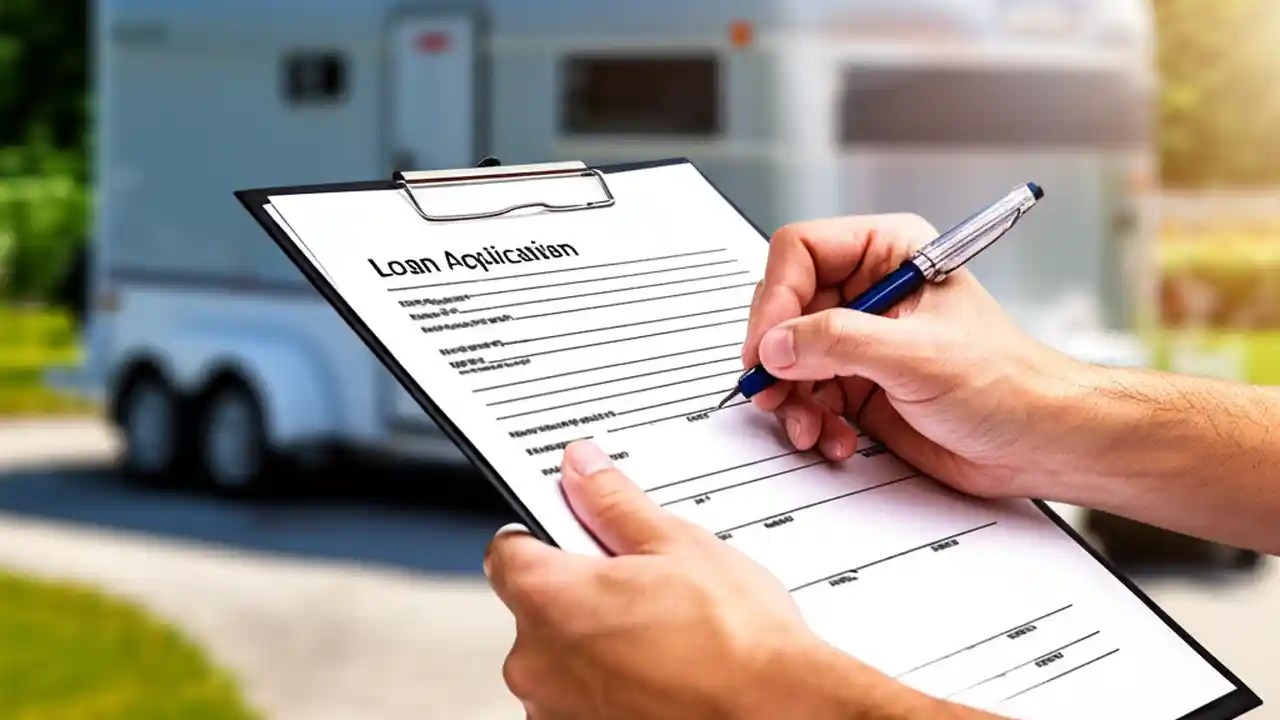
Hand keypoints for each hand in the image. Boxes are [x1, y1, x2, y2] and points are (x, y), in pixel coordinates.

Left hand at [485, 441, 971, 719]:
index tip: (581, 531)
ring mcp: (555, 712)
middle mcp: (535, 663)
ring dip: (598, 645)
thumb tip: (581, 469)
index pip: (510, 550)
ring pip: (564, 658)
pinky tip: (664, 675)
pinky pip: (584, 701)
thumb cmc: (736, 642)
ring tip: (664, 635)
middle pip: (538, 608)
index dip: (547, 535)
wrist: (780, 715)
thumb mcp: (676, 545)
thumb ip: (613, 503)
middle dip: (581, 593)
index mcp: (547, 599)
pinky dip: (614, 687)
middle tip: (644, 585)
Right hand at [743, 214, 1097, 498]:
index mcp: (890, 252)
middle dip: (777, 355)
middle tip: (773, 390)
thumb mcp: (917, 356)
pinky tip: (834, 437)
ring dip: (792, 397)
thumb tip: (777, 345)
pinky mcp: (859, 383)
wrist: (1036, 442)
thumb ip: (839, 342)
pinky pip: (807, 394)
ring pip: (789, 356)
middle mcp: (870, 290)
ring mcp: (862, 340)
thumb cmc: (1008, 384)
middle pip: (786, 307)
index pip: (802, 251)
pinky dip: (811, 420)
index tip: (768, 346)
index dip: (777, 298)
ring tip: (809, 424)